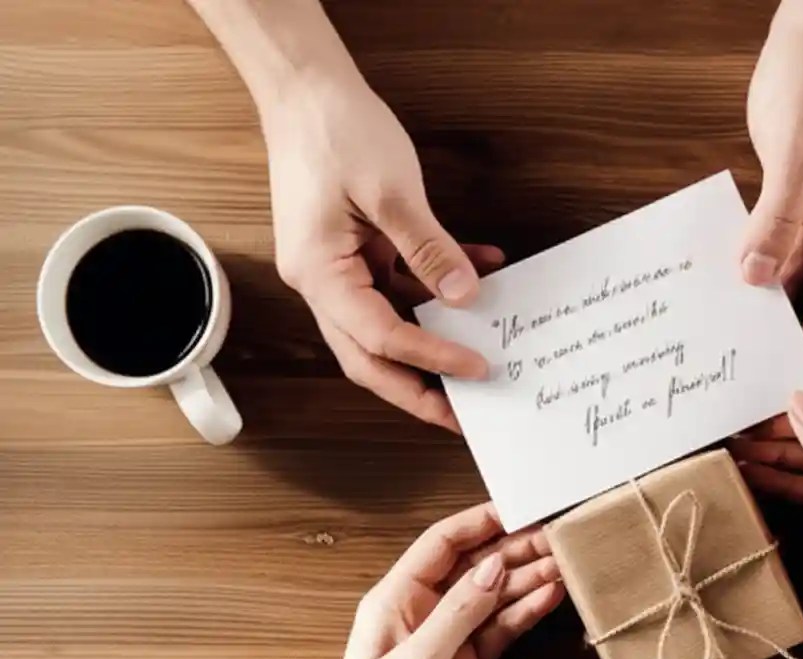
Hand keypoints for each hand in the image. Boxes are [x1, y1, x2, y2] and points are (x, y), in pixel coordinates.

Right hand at [263, 77, 501, 430]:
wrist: (305, 86)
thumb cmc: (334, 130)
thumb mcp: (391, 192)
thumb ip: (429, 248)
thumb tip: (464, 295)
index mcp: (318, 273)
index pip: (381, 336)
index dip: (432, 358)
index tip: (478, 371)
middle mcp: (321, 279)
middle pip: (370, 354)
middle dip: (416, 388)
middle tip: (462, 415)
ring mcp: (337, 264)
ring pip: (386, 323)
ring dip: (430, 342)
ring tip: (477, 363)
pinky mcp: (356, 245)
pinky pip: (399, 280)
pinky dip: (437, 282)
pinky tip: (483, 268)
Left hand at [323, 504, 563, 658]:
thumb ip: (455, 614)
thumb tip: (490, 568)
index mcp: (395, 600)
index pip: (441, 544)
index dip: (479, 522)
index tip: (518, 509)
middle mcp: (421, 614)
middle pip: (474, 567)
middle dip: (514, 550)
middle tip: (553, 539)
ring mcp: (445, 641)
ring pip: (493, 598)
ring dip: (527, 580)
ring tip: (561, 565)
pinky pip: (499, 631)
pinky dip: (525, 614)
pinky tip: (547, 598)